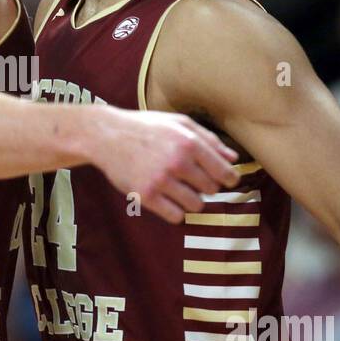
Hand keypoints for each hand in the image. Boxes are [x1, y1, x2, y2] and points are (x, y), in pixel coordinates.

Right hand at [93, 108, 238, 222]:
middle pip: (211, 190)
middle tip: (192, 180)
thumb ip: (209, 139)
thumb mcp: (179, 123)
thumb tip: (233, 159)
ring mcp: (161, 180)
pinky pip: (176, 217)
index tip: (225, 181)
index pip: (224, 172)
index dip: (228, 179)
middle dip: (205, 187)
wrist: (106, 136)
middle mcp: (177, 162)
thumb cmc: (145, 127)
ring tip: (179, 190)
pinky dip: (176, 211)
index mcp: (189, 142)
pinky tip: (168, 200)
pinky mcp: (146, 196)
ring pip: (196, 205)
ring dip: (191, 200)